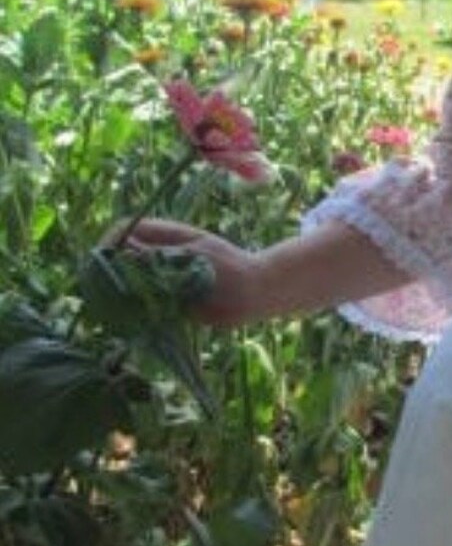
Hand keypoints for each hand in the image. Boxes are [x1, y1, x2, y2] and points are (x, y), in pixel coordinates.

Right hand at [112, 218, 263, 327]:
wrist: (256, 293)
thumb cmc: (229, 268)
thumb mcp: (191, 257)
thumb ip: (157, 255)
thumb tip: (121, 252)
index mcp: (165, 234)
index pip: (125, 229)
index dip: (110, 242)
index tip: (102, 259)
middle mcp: (159, 253)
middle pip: (121, 255)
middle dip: (109, 269)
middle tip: (102, 288)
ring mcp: (162, 274)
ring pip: (128, 279)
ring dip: (119, 290)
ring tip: (112, 304)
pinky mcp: (167, 298)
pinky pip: (141, 301)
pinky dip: (133, 308)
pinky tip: (127, 317)